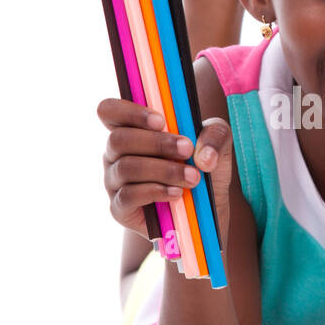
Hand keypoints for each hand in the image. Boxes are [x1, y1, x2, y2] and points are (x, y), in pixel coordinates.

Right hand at [98, 98, 232, 247]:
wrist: (200, 214)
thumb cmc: (200, 169)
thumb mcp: (215, 145)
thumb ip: (215, 135)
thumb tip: (204, 155)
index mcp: (131, 129)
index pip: (109, 110)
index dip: (129, 111)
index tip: (161, 121)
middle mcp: (116, 154)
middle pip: (118, 139)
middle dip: (156, 142)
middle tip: (187, 149)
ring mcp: (114, 181)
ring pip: (126, 167)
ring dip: (163, 170)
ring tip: (193, 177)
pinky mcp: (119, 208)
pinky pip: (128, 195)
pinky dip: (156, 191)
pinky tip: (177, 193)